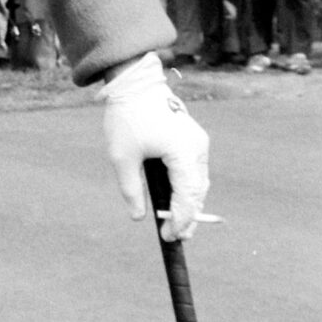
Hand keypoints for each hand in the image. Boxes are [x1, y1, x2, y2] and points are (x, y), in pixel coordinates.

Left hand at [98, 53, 209, 239]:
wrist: (135, 84)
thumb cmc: (126, 118)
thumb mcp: (122, 156)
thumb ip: (131, 189)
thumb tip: (138, 217)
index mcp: (183, 152)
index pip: (188, 196)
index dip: (181, 220)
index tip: (169, 237)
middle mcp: (197, 148)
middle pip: (198, 191)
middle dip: (189, 217)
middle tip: (177, 238)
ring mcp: (199, 143)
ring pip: (199, 182)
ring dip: (190, 203)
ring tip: (179, 225)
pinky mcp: (194, 139)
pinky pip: (195, 170)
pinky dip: (188, 187)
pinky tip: (179, 201)